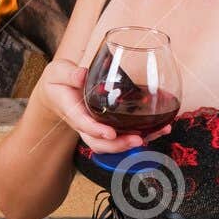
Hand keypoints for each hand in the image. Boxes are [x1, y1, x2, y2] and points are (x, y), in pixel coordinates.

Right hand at [34, 57, 171, 156]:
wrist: (58, 93)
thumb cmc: (58, 82)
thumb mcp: (58, 73)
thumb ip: (69, 74)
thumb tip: (82, 75)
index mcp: (73, 111)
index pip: (84, 124)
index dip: (97, 130)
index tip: (110, 133)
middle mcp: (86, 124)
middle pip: (101, 142)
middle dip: (119, 145)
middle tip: (138, 140)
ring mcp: (97, 127)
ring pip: (114, 143)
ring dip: (136, 141)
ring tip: (158, 133)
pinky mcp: (108, 125)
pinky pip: (123, 134)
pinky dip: (142, 133)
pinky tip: (160, 128)